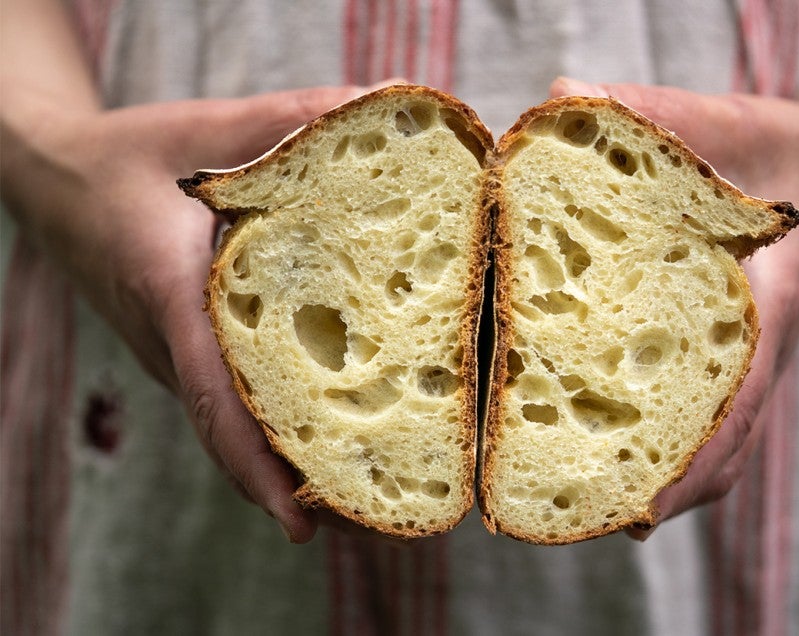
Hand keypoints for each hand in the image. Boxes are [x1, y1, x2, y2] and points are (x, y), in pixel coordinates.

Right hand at [3, 83, 392, 541]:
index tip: (300, 522)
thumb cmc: (125, 158)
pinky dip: (272, 433)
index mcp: (172, 297)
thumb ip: (283, 119)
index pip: (216, 396)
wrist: (53, 181)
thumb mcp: (199, 128)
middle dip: (298, 485)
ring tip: (367, 496)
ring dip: (290, 465)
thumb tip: (374, 102)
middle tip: (375, 520)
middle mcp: (172, 344)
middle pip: (234, 434)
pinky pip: (229, 402)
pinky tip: (325, 437)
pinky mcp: (183, 349)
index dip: (256, 465)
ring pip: (232, 425)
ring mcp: (174, 355)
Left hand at [549, 78, 798, 534]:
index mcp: (766, 307)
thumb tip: (563, 96)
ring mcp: (742, 354)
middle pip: (717, 444)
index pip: (736, 399)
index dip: (694, 461)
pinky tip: (612, 446)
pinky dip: (671, 442)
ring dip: (662, 475)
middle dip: (661, 489)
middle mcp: (754, 347)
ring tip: (593, 509)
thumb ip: (654, 111)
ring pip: (712, 437)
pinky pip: (707, 411)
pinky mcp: (726, 347)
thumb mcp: (726, 123)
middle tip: (591, 523)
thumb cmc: (781, 154)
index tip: (642, 511)